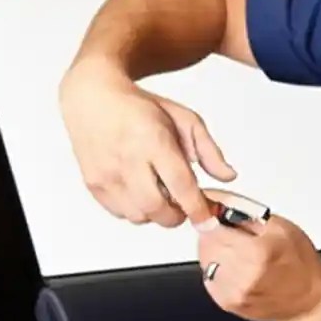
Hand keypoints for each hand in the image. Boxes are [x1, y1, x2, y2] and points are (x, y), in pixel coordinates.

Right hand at [59, 57, 235, 228]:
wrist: (93, 100)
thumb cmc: (139, 108)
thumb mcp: (185, 120)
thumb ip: (209, 151)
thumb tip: (228, 176)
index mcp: (153, 141)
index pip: (180, 185)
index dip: (197, 208)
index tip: (208, 220)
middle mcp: (127, 160)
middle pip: (157, 209)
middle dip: (178, 216)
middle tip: (186, 205)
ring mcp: (107, 175)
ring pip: (139, 216)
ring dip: (157, 213)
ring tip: (163, 193)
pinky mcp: (93, 185)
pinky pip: (121, 214)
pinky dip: (138, 210)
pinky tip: (144, 192)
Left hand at [197, 196, 320, 320]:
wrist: (310, 298)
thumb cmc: (301, 262)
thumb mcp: (279, 226)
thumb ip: (243, 212)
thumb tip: (215, 200)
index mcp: (256, 252)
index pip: (212, 227)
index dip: (212, 217)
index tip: (216, 213)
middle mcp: (242, 275)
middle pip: (205, 244)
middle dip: (216, 234)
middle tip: (237, 234)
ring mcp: (233, 292)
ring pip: (204, 260)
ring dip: (216, 251)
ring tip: (241, 252)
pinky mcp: (227, 303)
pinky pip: (208, 277)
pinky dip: (218, 269)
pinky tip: (238, 268)